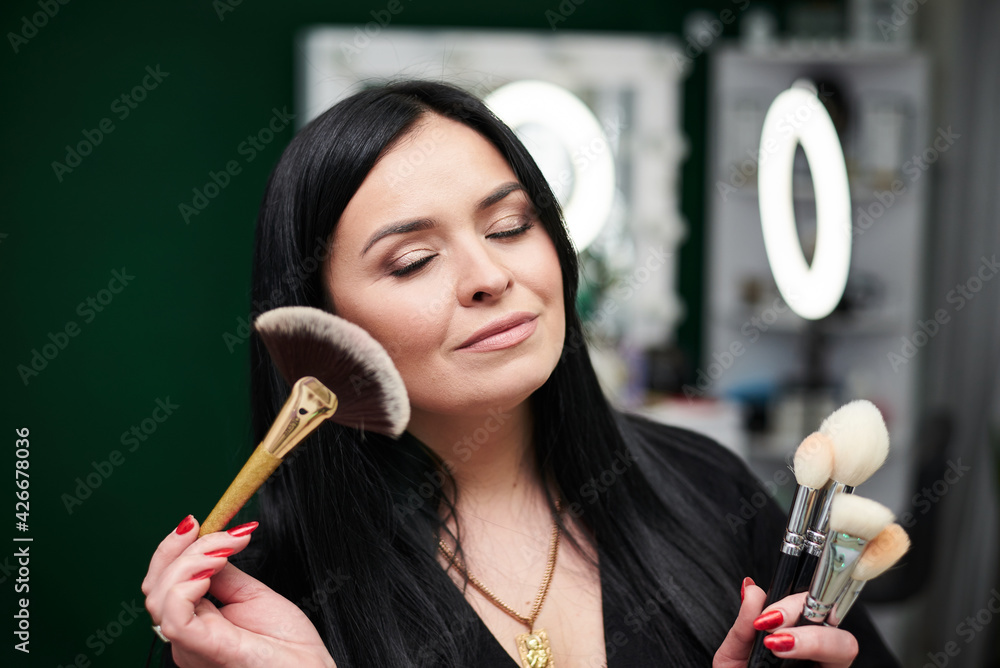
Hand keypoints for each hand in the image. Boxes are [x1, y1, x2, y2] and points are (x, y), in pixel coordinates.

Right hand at [142, 515, 335, 667]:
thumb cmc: (286, 645)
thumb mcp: (251, 595)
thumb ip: (225, 573)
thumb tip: (210, 544)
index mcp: (194, 622)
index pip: (161, 581)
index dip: (172, 548)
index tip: (196, 521)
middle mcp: (185, 635)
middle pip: (155, 585)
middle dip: (183, 547)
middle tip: (225, 536)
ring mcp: (191, 644)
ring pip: (160, 596)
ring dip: (190, 560)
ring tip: (224, 552)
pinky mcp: (204, 649)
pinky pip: (174, 619)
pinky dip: (185, 587)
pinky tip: (210, 573)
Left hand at [714, 577, 857, 667]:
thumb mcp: (733, 655)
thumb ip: (743, 625)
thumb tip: (751, 588)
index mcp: (796, 638)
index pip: (812, 608)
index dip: (797, 604)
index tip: (769, 615)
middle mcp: (817, 656)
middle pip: (835, 625)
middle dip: (808, 626)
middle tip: (773, 637)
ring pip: (845, 648)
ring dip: (814, 642)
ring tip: (777, 648)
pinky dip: (811, 660)